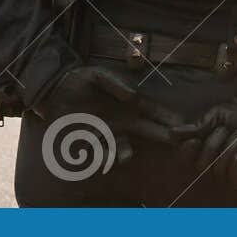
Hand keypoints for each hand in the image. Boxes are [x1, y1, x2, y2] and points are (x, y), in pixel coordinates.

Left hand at [31, 64, 184, 169]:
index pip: (152, 111)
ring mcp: (106, 133)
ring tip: (126, 157)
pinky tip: (103, 160)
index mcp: (126, 104)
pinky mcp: (89, 141)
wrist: (54, 91)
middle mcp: (121, 120)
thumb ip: (114, 84)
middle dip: (162, 136)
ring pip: (123, 146)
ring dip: (126, 152)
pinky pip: (100, 153)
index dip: (167, 117)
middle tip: (175, 142)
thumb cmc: (80, 81)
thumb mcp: (97, 76)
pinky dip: (103, 158)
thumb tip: (132, 96)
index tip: (183, 122)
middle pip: (147, 130)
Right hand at [170, 98, 236, 189]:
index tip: (193, 141)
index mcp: (205, 140)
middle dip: (211, 146)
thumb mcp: (220, 110)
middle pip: (201, 166)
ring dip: (226, 152)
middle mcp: (217, 155)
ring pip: (218, 172)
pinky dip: (235, 168)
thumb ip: (199, 124)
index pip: (186, 157)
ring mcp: (234, 164)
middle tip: (225, 128)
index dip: (186, 153)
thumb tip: (173, 134)